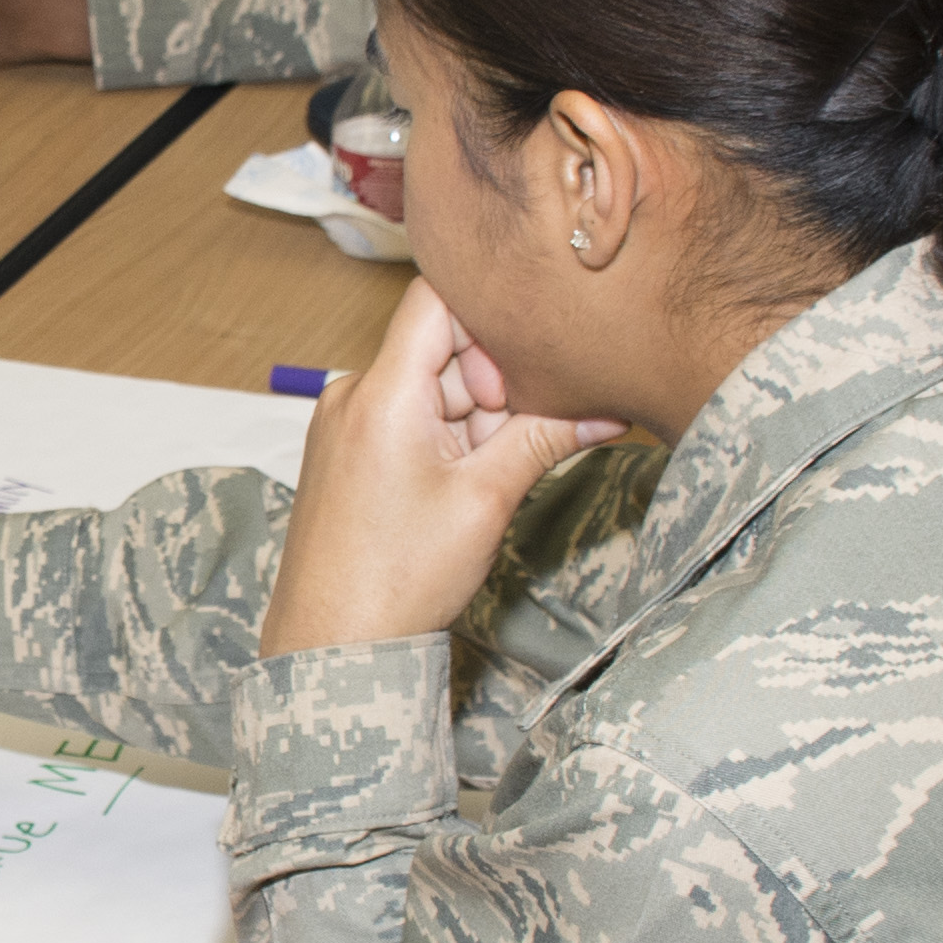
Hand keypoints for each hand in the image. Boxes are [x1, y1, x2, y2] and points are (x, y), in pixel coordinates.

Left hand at [258, 282, 627, 658]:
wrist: (331, 647)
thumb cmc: (397, 580)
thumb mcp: (487, 500)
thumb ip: (548, 438)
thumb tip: (610, 409)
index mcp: (382, 391)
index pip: (439, 295)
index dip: (494, 319)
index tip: (523, 376)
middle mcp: (353, 392)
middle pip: (442, 344)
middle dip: (494, 385)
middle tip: (517, 442)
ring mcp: (346, 421)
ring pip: (432, 385)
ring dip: (475, 418)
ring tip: (487, 477)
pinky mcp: (348, 449)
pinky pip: (409, 415)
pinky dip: (448, 437)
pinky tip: (464, 483)